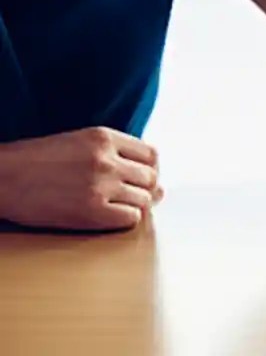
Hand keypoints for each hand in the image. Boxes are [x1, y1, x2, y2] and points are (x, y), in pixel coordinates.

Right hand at [0, 127, 162, 230]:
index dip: (149, 170)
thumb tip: (158, 184)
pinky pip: (130, 218)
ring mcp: (100, 185)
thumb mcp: (78, 142)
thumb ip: (114, 153)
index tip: (140, 179)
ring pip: (143, 200)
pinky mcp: (91, 211)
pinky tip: (109, 217)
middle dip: (145, 189)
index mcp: (104, 137)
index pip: (151, 155)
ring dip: (135, 206)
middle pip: (150, 178)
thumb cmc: (36, 162)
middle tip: (129, 197)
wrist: (1, 178)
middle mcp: (107, 159)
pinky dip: (125, 220)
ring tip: (115, 207)